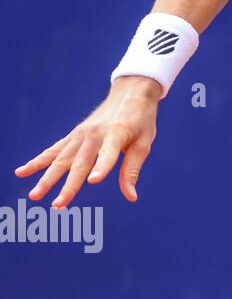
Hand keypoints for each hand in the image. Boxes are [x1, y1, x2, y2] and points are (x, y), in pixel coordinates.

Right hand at [14, 75, 162, 206]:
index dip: (102, 167)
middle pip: (79, 162)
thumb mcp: (144, 143)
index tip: (93, 181)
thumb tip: (131, 197)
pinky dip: (38, 161)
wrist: (131, 93)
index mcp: (117, 134)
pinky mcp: (73, 134)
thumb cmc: (141, 121)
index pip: (108, 154)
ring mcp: (81, 134)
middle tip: (58, 205)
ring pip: (61, 159)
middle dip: (68, 185)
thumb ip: (132, 169)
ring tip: (34, 196)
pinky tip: (21, 172)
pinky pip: (54, 149)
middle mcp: (95, 134)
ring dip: (47, 178)